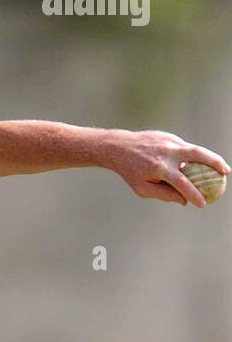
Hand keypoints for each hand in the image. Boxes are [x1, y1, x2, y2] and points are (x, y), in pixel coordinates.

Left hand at [107, 128, 230, 205]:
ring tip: (222, 168)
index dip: (194, 195)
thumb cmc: (131, 172)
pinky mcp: (170, 137)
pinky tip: (199, 165)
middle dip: (215, 163)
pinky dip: (193, 157)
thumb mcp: (143, 189)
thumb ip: (164, 195)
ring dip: (211, 158)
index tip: (203, 204)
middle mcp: (167, 153)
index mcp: (159, 168)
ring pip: (195, 149)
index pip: (182, 183)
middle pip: (197, 155)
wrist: (120, 147)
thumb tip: (184, 201)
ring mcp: (170, 142)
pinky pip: (185, 149)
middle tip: (226, 173)